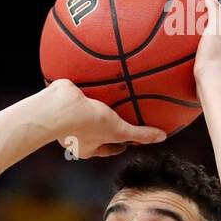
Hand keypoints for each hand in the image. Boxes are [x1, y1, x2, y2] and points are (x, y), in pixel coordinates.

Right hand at [45, 78, 165, 158]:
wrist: (58, 109)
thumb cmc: (86, 125)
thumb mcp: (119, 130)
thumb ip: (139, 134)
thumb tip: (162, 137)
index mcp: (88, 147)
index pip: (108, 149)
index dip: (120, 145)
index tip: (128, 142)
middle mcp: (77, 134)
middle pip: (97, 132)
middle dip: (107, 125)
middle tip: (120, 117)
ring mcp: (68, 118)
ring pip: (86, 112)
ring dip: (96, 104)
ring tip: (110, 92)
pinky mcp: (62, 101)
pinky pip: (77, 92)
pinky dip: (85, 84)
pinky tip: (95, 72)